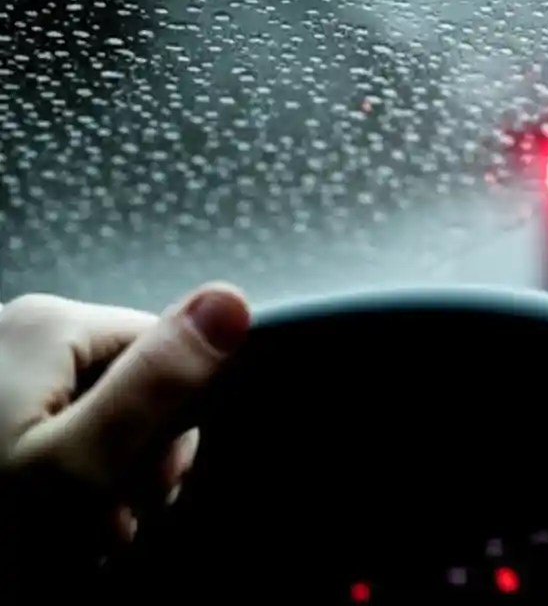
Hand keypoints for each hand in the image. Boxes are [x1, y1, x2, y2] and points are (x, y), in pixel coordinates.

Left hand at [0, 283, 249, 595]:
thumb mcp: (82, 467)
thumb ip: (161, 382)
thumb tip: (233, 299)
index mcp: (47, 327)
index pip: (170, 353)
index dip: (175, 429)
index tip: (142, 487)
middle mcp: (15, 335)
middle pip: (134, 390)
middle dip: (134, 468)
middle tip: (99, 527)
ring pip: (96, 425)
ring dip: (99, 492)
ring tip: (68, 541)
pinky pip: (52, 442)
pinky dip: (58, 494)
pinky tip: (42, 535)